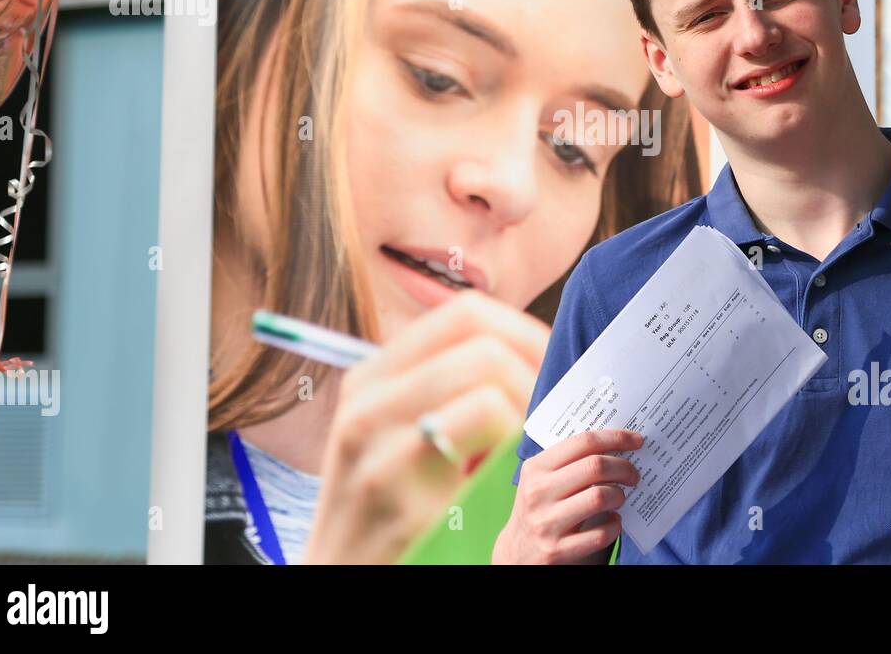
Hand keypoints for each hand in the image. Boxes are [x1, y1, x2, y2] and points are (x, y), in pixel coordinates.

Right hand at [302, 289, 546, 563]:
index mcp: (373, 377)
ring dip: (527, 416)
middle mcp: (369, 404)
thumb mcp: (397, 429)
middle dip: (535, 374)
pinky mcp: (406, 503)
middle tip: (547, 412)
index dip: (523, 331)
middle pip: (485, 346)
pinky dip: (514, 458)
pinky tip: (506, 480)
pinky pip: (489, 455)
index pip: (466, 314)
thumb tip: (530, 354)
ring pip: (489, 390)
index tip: (547, 364)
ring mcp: (383, 453)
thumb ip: (447, 387)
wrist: (342, 575)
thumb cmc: (386, 503)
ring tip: (523, 446)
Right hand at [493, 428, 644, 563]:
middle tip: (633, 475)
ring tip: (620, 498)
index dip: (616, 438)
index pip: (583, 442)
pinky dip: (614, 525)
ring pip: (599, 497)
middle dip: (624, 468)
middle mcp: (538, 493)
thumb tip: (618, 443)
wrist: (519, 555)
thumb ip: (570, 461)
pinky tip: (613, 522)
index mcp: (536, 468)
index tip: (637, 440)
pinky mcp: (557, 550)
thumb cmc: (542, 508)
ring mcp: (546, 523)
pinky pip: (600, 534)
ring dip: (619, 496)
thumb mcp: (543, 480)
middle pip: (595, 466)